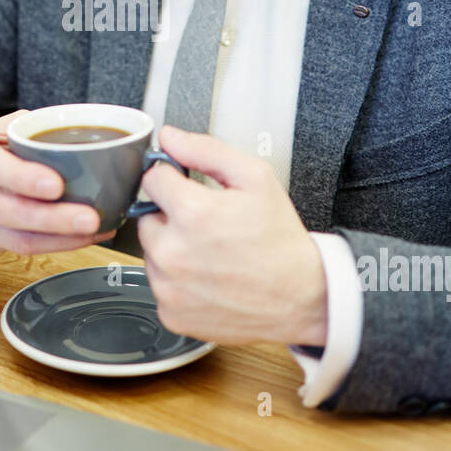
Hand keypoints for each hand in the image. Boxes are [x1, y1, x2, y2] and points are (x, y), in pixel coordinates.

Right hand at [0, 110, 115, 255]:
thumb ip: (27, 130)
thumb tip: (78, 132)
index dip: (23, 178)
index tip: (57, 184)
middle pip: (7, 212)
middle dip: (54, 219)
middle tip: (91, 217)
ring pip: (16, 240)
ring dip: (61, 239)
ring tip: (96, 230)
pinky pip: (20, 250)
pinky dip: (55, 245)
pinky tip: (81, 237)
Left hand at [137, 125, 327, 345]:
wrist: (302, 296)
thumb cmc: (280, 240)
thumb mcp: (254, 178)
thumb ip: (206, 151)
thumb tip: (170, 137)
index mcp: (192, 213)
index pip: (153, 179)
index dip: (174, 179)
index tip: (189, 188)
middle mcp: (174, 253)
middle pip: (148, 217)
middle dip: (172, 216)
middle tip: (209, 225)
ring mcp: (170, 287)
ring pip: (151, 253)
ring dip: (172, 249)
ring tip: (211, 253)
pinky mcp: (171, 313)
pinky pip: (160, 285)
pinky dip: (177, 281)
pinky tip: (208, 277)